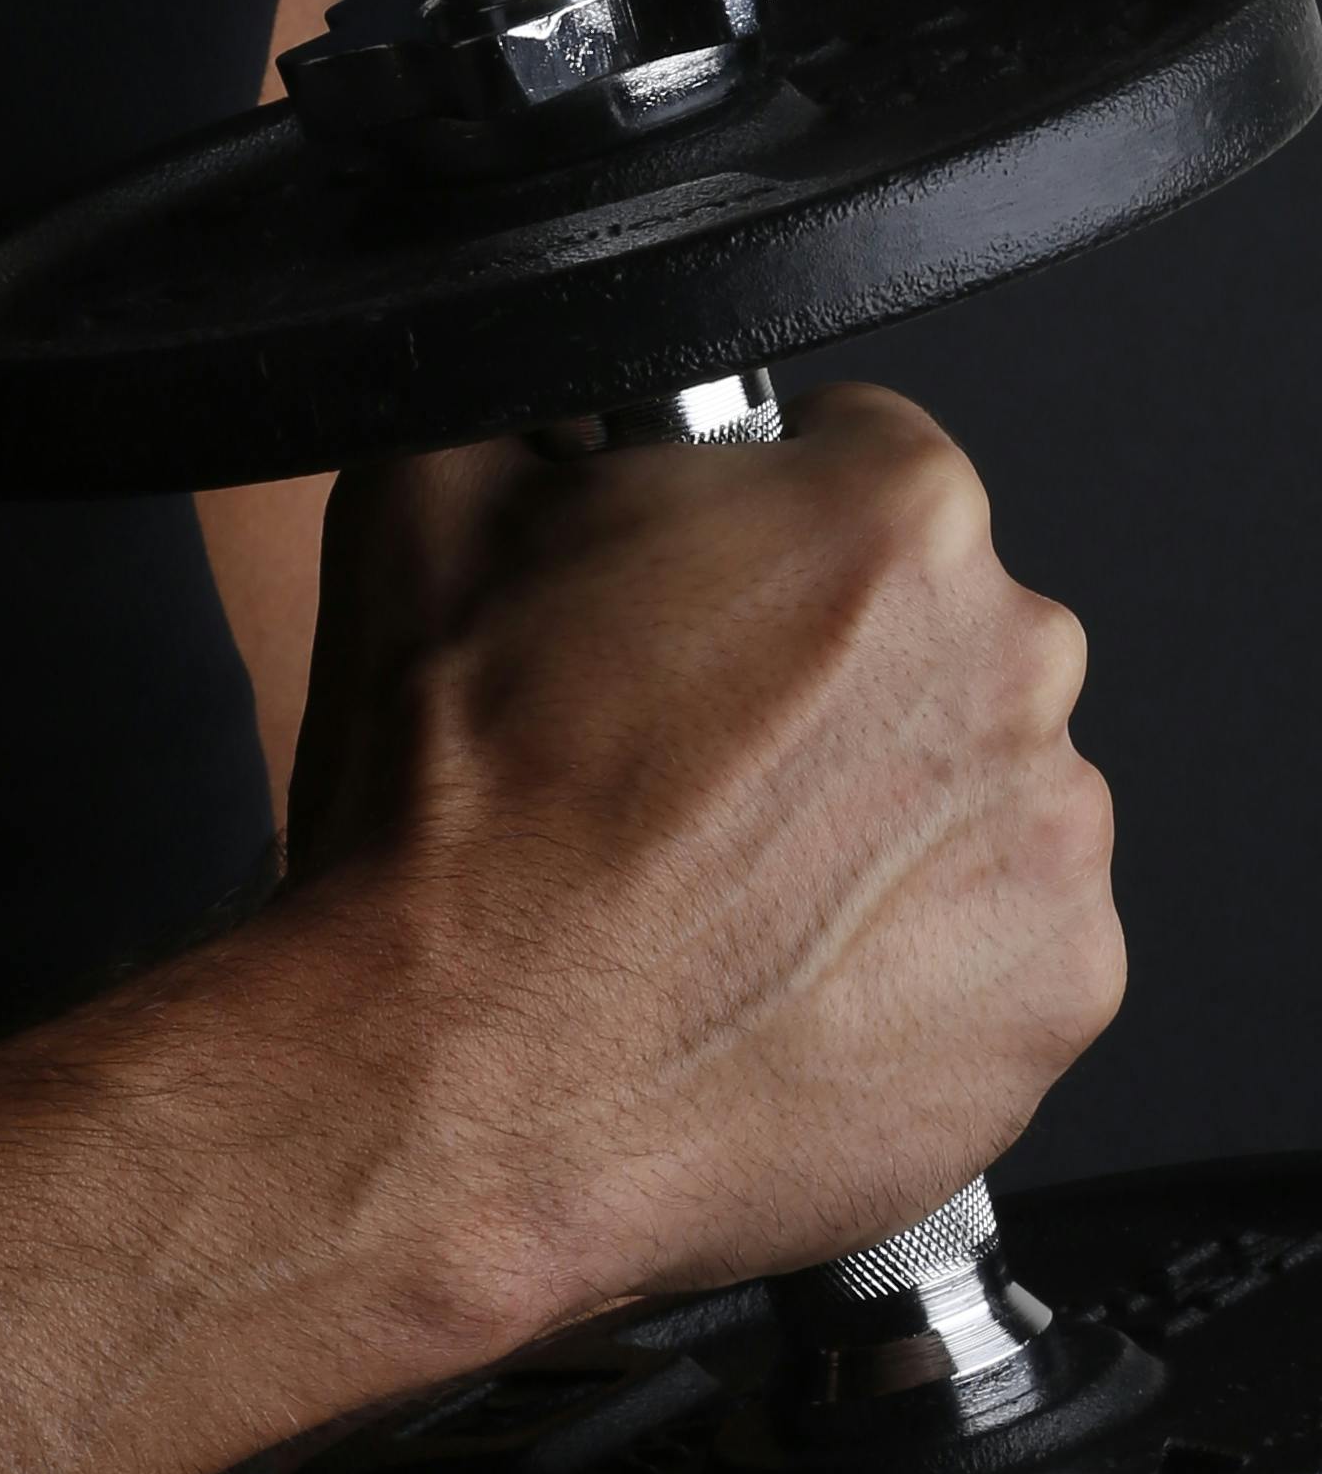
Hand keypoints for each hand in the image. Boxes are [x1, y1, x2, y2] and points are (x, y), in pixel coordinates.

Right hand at [284, 382, 1119, 1314]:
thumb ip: (535, 402)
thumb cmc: (452, 814)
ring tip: (722, 878)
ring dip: (874, 814)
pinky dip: (909, 957)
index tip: (690, 600)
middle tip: (683, 748)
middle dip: (824, 670)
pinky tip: (778, 971)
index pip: (858, 456)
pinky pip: (999, 943)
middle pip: (932, 628)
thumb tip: (555, 397)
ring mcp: (1048, 848)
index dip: (751, 523)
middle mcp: (1012, 669)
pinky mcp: (1052, 1002)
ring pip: (970, 784)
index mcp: (892, 517)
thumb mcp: (421, 500)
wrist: (454, 1075)